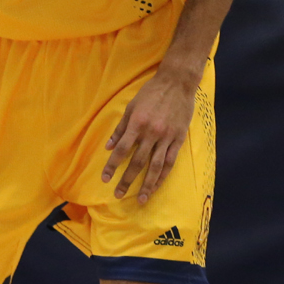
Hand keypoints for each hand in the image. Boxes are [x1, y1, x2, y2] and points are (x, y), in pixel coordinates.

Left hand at [101, 70, 198, 203]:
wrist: (177, 84)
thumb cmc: (151, 93)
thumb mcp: (130, 107)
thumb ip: (120, 129)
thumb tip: (108, 147)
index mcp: (137, 124)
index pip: (122, 150)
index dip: (112, 165)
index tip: (105, 178)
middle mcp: (151, 134)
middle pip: (137, 162)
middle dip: (127, 180)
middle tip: (117, 194)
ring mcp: (166, 138)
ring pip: (155, 166)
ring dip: (147, 184)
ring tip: (140, 199)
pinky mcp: (178, 139)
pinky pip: (170, 162)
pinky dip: (163, 176)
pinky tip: (156, 186)